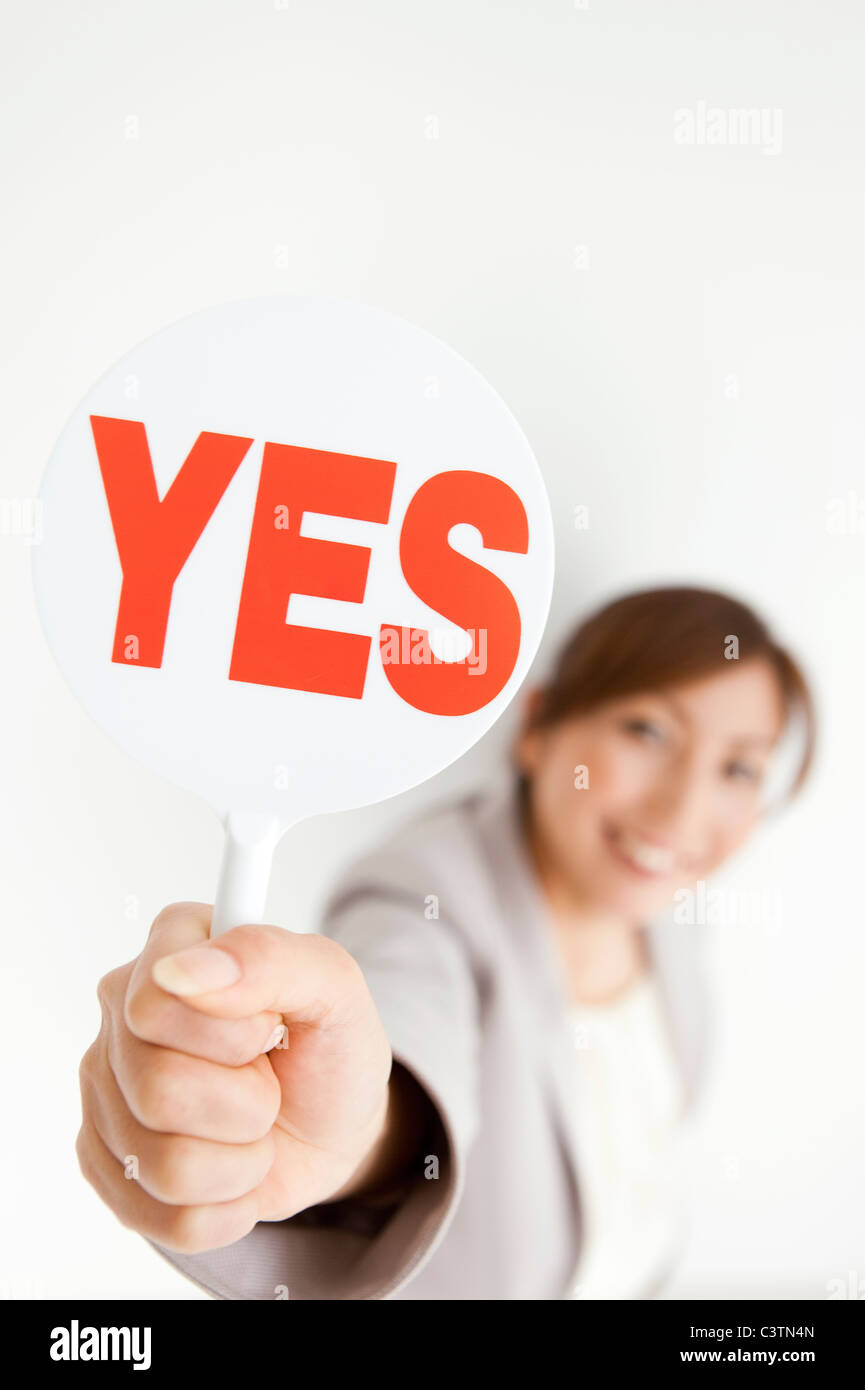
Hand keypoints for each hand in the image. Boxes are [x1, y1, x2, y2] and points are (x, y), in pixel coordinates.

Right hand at [76, 902, 400, 1252]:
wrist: (333, 1126)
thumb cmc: (329, 1046)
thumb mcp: (334, 987)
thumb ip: (270, 958)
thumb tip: (181, 970)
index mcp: (169, 946)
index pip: (154, 1008)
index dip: (233, 1035)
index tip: (272, 1028)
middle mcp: (122, 1014)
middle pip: (157, 1091)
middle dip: (248, 1103)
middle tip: (268, 1083)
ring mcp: (105, 1092)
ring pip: (164, 1165)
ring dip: (243, 1159)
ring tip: (256, 1127)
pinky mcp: (108, 1165)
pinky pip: (167, 1218)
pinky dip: (229, 1206)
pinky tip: (237, 1172)